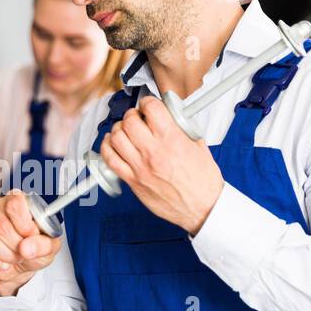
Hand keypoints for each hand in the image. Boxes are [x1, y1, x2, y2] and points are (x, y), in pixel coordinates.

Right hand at [0, 190, 62, 295]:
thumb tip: (27, 248)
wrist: (14, 263)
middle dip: (15, 247)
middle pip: (2, 226)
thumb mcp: (48, 248)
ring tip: (11, 257)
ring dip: (3, 256)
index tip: (31, 237)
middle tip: (22, 253)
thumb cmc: (32, 248)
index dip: (24, 226)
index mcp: (18, 200)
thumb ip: (43, 245)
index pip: (15, 205)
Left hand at [100, 96, 223, 234]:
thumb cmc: (203, 183)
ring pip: (116, 138)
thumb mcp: (199, 146)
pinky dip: (107, 148)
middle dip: (133, 115)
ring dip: (119, 129)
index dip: (148, 102)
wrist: (202, 208)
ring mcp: (140, 167)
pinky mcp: (133, 181)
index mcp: (171, 140)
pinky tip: (111, 144)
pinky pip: (110, 160)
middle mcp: (153, 152)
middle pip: (129, 121)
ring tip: (125, 130)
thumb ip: (183, 129)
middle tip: (137, 118)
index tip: (148, 106)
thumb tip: (174, 118)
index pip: (150, 108)